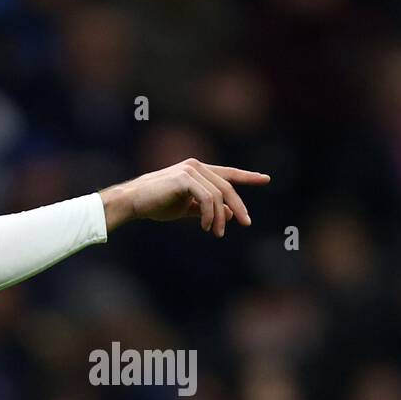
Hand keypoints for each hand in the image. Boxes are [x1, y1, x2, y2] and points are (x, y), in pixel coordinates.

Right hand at [98, 158, 270, 235]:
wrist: (135, 201)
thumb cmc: (158, 204)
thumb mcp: (188, 208)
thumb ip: (208, 209)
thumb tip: (229, 213)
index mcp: (199, 171)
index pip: (228, 173)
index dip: (248, 176)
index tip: (266, 179)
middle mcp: (197, 166)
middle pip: (227, 187)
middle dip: (239, 207)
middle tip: (246, 224)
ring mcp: (191, 170)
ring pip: (218, 196)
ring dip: (220, 218)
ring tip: (216, 233)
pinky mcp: (184, 178)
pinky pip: (207, 199)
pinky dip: (210, 215)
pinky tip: (206, 227)